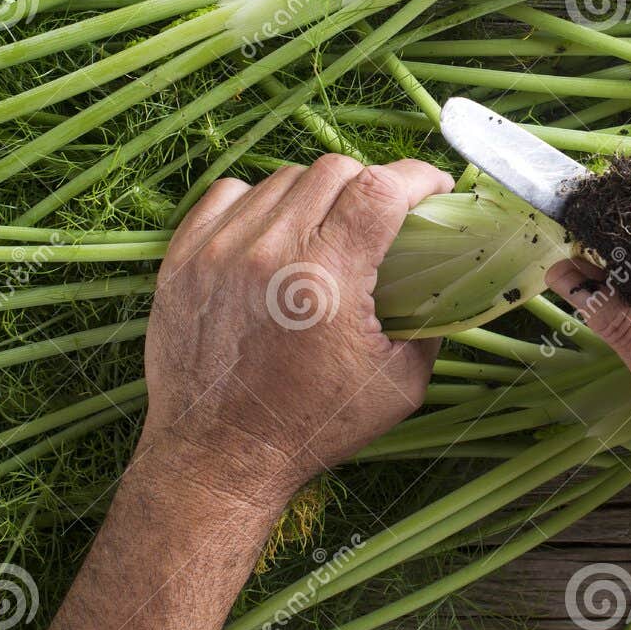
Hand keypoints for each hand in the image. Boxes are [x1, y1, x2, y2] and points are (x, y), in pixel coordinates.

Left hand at [141, 155, 453, 504]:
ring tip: (328, 230)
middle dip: (371, 184)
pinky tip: (275, 233)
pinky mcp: (182, 257)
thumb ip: (431, 324)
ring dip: (317, 194)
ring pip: (284, 179)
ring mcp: (218, 250)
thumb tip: (448, 280)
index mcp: (326, 278)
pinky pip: (230, 194)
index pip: (381, 188)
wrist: (216, 458)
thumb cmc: (308, 427)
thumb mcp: (398, 385)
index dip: (419, 177)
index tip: (434, 190)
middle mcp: (269, 252)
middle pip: (335, 171)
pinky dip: (262, 202)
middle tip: (383, 216)